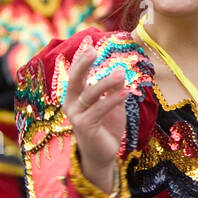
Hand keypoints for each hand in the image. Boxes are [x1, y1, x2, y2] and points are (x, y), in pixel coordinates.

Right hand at [65, 42, 128, 190]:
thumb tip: (120, 71)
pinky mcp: (84, 127)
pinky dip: (113, 99)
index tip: (90, 42)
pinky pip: (99, 109)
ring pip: (90, 94)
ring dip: (106, 83)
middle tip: (94, 50)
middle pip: (74, 80)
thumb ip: (114, 89)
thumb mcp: (113, 104)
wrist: (103, 155)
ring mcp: (76, 116)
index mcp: (75, 96)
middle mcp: (71, 104)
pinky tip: (126, 92)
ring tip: (120, 73)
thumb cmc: (106, 127)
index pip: (76, 74)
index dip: (82, 59)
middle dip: (83, 64)